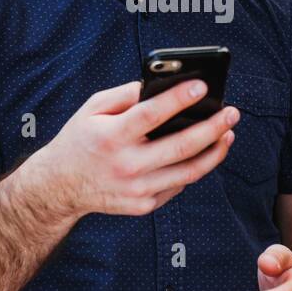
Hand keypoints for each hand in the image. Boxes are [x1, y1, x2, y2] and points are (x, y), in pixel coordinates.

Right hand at [29, 79, 238, 218]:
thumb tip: (162, 85)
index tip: (202, 85)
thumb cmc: (80, 140)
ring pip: (188, 171)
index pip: (151, 115)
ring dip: (214, 151)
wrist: (60, 187)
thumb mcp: (92, 108)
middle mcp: (126, 165)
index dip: (179, 99)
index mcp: (111, 137)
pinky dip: (194, 167)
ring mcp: (137, 189)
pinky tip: (204, 152)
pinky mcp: (144, 205)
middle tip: (231, 113)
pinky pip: (178, 185)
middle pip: (181, 147)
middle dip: (212, 128)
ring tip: (228, 134)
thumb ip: (125, 94)